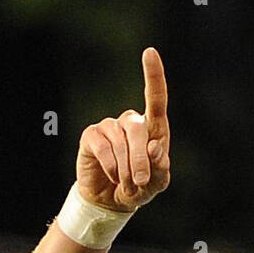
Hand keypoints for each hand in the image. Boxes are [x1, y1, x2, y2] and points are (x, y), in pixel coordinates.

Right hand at [75, 47, 170, 212]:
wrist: (111, 200)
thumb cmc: (139, 187)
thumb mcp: (156, 184)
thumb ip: (161, 169)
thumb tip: (155, 148)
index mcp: (152, 129)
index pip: (156, 100)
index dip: (153, 76)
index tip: (150, 52)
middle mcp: (130, 122)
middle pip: (138, 129)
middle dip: (140, 159)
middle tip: (141, 181)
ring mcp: (110, 127)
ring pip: (121, 143)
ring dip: (126, 170)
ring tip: (126, 183)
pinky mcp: (92, 135)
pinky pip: (104, 149)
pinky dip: (111, 168)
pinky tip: (112, 176)